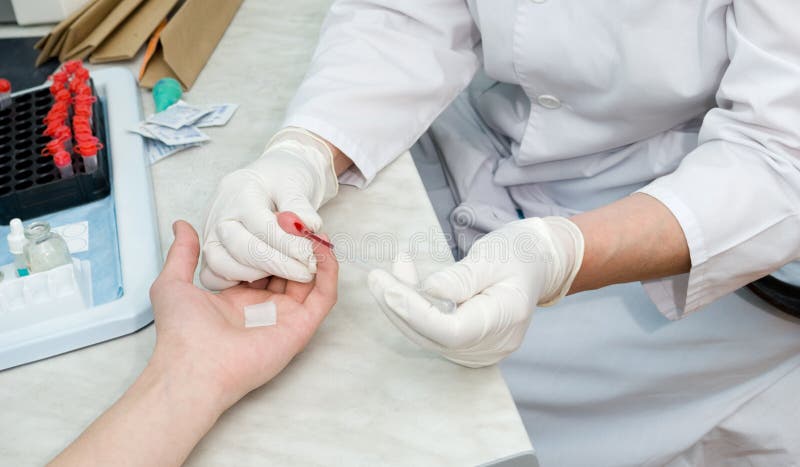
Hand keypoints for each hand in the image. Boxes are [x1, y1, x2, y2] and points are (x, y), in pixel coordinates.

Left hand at [150, 220, 338, 410]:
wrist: (194, 366)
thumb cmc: (181, 332)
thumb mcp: (173, 282)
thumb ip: (182, 253)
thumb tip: (181, 226)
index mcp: (238, 297)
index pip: (263, 263)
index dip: (269, 240)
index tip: (274, 217)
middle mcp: (265, 307)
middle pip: (288, 268)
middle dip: (294, 243)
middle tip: (297, 218)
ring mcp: (285, 317)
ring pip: (310, 280)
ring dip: (315, 253)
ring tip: (314, 228)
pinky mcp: (301, 327)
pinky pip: (324, 297)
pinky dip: (329, 272)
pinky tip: (323, 249)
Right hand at [200, 128, 337, 289]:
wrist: (270, 179)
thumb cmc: (282, 179)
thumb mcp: (296, 183)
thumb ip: (301, 207)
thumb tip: (310, 227)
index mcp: (240, 191)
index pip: (261, 225)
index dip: (288, 244)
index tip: (311, 256)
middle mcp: (220, 213)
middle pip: (240, 247)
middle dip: (276, 263)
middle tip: (305, 271)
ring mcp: (211, 233)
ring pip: (221, 264)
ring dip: (257, 274)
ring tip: (288, 272)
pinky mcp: (212, 250)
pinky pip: (212, 274)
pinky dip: (235, 280)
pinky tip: (263, 278)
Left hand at [368, 217, 583, 367]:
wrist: (537, 263)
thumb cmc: (519, 254)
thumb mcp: (492, 257)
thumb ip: (460, 278)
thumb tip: (428, 292)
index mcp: (505, 319)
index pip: (452, 330)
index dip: (416, 312)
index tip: (388, 288)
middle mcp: (491, 344)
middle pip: (433, 335)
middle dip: (399, 306)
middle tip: (375, 277)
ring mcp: (479, 348)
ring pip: (427, 334)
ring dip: (401, 305)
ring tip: (382, 275)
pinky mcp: (467, 344)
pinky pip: (433, 330)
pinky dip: (414, 307)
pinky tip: (402, 280)